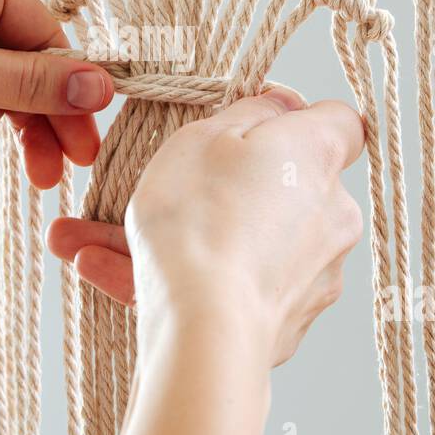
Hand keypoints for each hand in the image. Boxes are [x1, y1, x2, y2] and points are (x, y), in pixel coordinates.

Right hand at [48, 87, 365, 368]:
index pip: (337, 123)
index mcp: (317, 157)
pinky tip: (102, 268)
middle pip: (285, 184)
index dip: (293, 118)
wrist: (205, 330)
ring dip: (187, 236)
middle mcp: (333, 212)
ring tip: (97, 240)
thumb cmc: (200, 221)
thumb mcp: (205, 137)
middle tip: (163, 185)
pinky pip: (234, 285)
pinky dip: (186, 278)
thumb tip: (279, 103)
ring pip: (247, 239)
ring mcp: (317, 272)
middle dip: (226, 183)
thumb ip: (249, 111)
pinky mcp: (289, 319)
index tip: (248, 124)